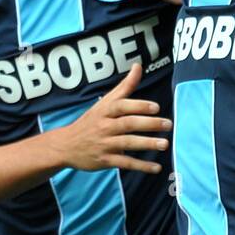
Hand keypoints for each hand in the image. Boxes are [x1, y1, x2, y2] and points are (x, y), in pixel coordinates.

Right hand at [50, 63, 170, 171]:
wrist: (66, 145)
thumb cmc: (91, 121)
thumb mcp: (105, 103)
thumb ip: (124, 86)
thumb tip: (138, 66)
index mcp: (106, 111)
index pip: (122, 106)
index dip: (139, 106)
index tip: (156, 107)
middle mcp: (105, 126)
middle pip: (128, 124)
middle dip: (149, 124)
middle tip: (168, 124)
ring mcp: (105, 144)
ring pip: (128, 143)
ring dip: (147, 144)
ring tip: (165, 144)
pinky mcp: (105, 160)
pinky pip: (125, 163)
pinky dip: (141, 166)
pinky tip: (156, 168)